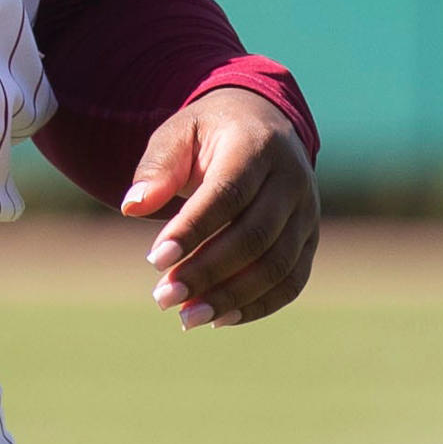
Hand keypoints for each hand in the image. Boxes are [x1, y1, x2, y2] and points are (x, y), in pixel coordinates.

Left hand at [124, 85, 320, 329]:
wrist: (263, 124)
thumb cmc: (210, 134)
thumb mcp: (179, 133)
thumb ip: (157, 168)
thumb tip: (132, 207)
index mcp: (256, 145)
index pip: (227, 194)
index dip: (193, 230)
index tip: (156, 261)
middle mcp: (291, 179)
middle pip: (254, 236)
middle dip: (207, 272)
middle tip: (164, 298)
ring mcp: (307, 211)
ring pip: (276, 265)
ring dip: (231, 297)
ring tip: (186, 317)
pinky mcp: (310, 239)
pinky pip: (292, 281)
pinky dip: (258, 305)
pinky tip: (220, 318)